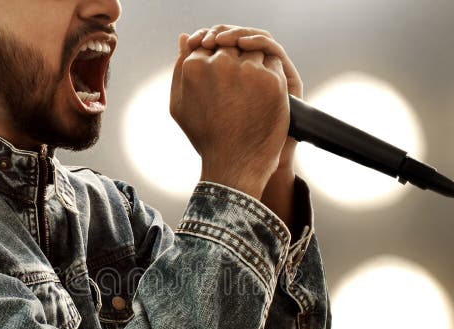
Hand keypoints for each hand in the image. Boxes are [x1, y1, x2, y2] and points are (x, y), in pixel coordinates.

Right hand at [170, 29, 289, 198]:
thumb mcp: (180, 104)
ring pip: (254, 50)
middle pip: (232, 44)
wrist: (233, 166)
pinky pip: (274, 63)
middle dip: (236, 60)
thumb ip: (179, 67)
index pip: (209, 46)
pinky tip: (265, 93)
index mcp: (194, 67)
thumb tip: (185, 36)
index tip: (224, 79)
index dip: (218, 62)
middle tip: (239, 87)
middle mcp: (220, 64)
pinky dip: (271, 74)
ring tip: (251, 93)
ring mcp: (248, 71)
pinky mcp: (272, 81)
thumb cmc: (205, 136)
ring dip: (255, 65)